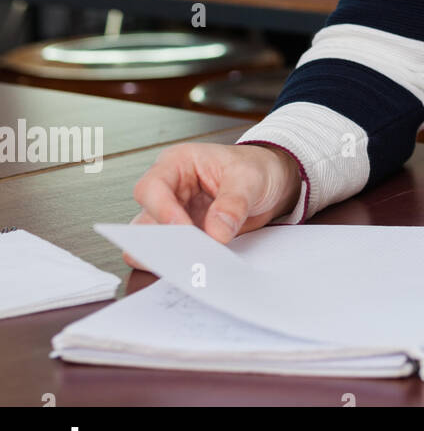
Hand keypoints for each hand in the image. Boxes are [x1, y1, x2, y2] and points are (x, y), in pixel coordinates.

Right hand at [123, 143, 301, 270]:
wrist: (272, 183)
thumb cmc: (255, 168)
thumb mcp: (250, 178)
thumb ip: (233, 203)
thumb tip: (216, 232)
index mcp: (177, 164)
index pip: (151, 187)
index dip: (162, 210)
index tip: (184, 230)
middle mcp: (168, 191)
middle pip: (145, 221)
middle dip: (163, 240)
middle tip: (189, 254)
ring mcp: (173, 216)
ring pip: (152, 243)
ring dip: (172, 256)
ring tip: (197, 262)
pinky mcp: (184, 238)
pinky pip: (173, 255)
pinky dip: (184, 263)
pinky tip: (201, 267)